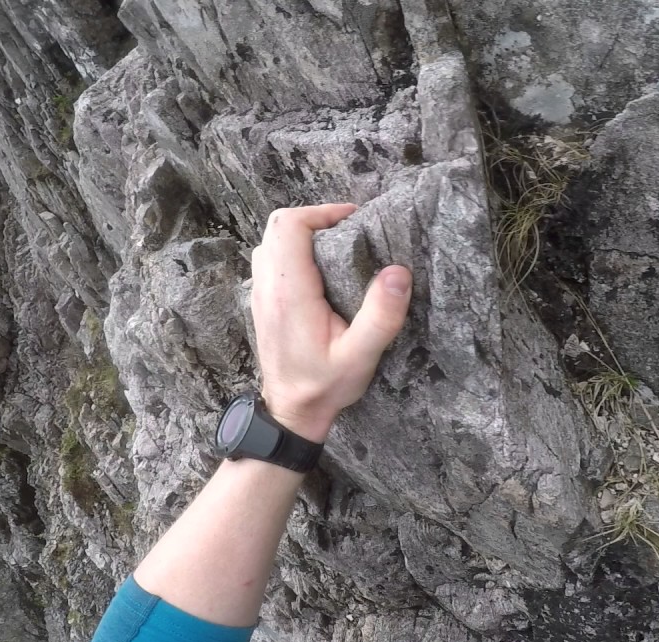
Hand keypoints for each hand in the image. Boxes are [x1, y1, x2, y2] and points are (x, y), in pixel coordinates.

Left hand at [251, 204, 412, 442]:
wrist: (290, 412)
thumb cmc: (325, 385)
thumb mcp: (361, 356)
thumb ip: (381, 315)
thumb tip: (398, 271)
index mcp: (289, 292)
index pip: (289, 226)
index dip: (321, 212)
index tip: (353, 220)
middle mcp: (267, 287)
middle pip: (277, 226)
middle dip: (313, 218)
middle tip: (348, 230)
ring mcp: (260, 294)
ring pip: (271, 242)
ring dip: (302, 234)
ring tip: (337, 246)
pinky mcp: (262, 303)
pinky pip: (271, 260)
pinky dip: (293, 251)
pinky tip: (321, 270)